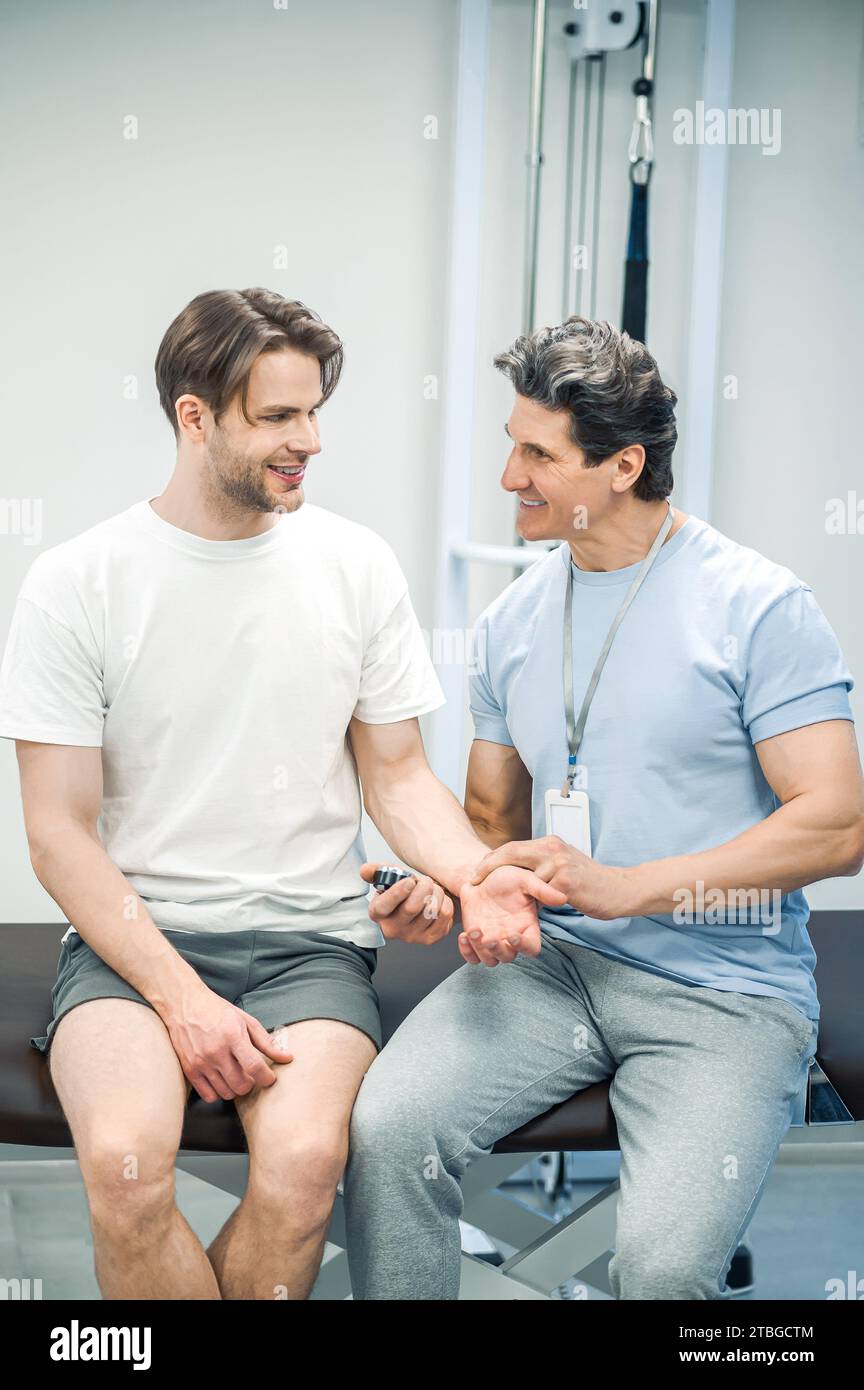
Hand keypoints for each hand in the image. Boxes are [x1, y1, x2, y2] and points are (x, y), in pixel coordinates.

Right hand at [163, 988, 293, 1102]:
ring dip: (236, 1089)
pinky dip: (219, 1093)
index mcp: (233, 1036)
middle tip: (252, 1075)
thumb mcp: (246, 1021)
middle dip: (252, 1084)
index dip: (267, 1078)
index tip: (270, 1078)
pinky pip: (209, 1096)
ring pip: (226, 1093)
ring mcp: (201, 1062)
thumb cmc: (218, 1011)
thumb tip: (287, 1058)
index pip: (255, 1067)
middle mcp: (216, 1051)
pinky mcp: (189, 1070)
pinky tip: (221, 1080)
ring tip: (236, 1075)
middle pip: (241, 1085)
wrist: (185, 1005)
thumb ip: (266, 1042)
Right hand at [360, 862, 454, 944]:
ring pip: (431, 910)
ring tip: (432, 889)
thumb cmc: (401, 893)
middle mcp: (393, 929)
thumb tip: (365, 870)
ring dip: (436, 893)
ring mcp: (412, 936)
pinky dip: (446, 902)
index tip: (409, 881)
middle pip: (412, 907)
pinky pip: (444, 916)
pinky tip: (438, 900)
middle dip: (423, 887)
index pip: (384, 906)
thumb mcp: (386, 880)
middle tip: (425, 880)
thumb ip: (375, 871)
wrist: (417, 906)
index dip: (398, 892)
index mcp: (378, 913)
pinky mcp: (430, 938)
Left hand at [457, 864, 567, 965]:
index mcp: (526, 927)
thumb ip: (542, 890)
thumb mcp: (525, 879)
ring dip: (480, 950)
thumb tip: (563, 898)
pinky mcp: (475, 940)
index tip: (512, 935)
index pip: (532, 948)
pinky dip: (466, 951)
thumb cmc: (508, 877)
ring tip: (473, 931)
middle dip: (498, 950)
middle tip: (489, 937)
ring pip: (489, 959)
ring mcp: (492, 940)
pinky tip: (464, 935)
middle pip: (508, 957)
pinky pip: (471, 957)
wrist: (482, 875)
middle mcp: (510, 938)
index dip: (524, 947)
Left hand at [470, 836, 638, 920]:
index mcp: (550, 843)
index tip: (477, 871)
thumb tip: (517, 873)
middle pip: (511, 852)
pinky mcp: (565, 882)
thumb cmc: (590, 881)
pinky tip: (528, 913)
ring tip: (498, 905)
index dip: (492, 859)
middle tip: (474, 881)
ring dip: (513, 892)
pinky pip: (540, 894)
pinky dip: (533, 904)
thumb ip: (542, 865)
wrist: (619, 889)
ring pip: (524, 878)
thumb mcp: (564, 864)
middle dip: (489, 867)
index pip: (513, 846)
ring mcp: (559, 864)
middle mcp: (553, 848)